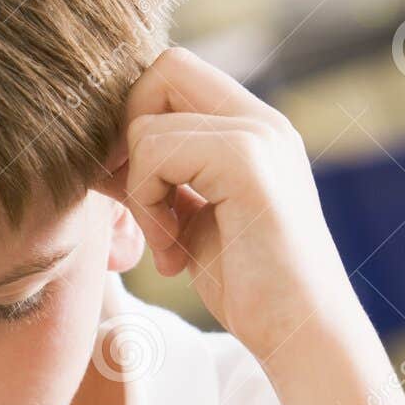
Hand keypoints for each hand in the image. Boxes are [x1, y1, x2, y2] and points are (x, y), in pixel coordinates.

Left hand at [100, 46, 362, 362]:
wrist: (303, 337)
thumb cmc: (251, 291)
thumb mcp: (194, 222)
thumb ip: (164, 179)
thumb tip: (101, 152)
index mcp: (254, 129)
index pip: (174, 72)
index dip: (136, 118)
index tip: (129, 186)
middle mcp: (262, 120)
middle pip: (162, 68)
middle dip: (128, 135)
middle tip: (135, 201)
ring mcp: (259, 136)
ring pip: (148, 123)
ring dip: (138, 191)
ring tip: (167, 244)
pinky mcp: (247, 162)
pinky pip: (156, 153)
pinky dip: (148, 207)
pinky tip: (175, 255)